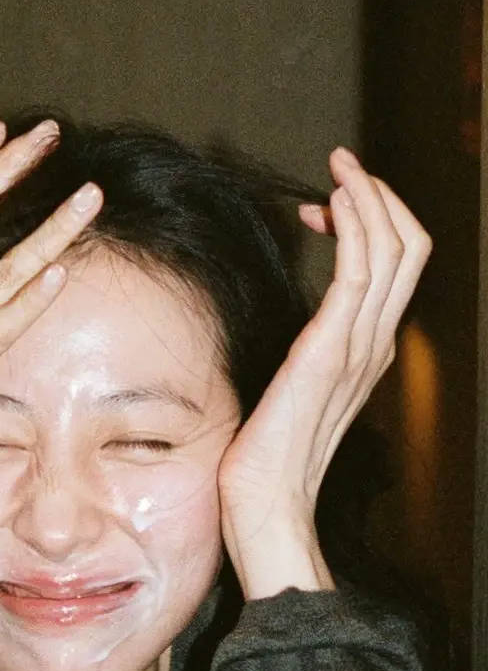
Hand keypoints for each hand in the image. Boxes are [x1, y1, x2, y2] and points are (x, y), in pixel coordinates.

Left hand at [216, 147, 431, 596]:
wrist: (265, 503)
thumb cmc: (262, 459)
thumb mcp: (288, 393)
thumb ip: (300, 358)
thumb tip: (284, 333)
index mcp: (366, 353)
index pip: (395, 268)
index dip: (371, 223)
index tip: (324, 208)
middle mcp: (374, 345)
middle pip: (409, 247)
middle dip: (379, 195)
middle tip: (341, 167)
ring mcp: (360, 347)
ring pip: (393, 248)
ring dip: (368, 195)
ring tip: (340, 166)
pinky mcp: (331, 350)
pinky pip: (359, 271)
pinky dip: (354, 225)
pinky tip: (329, 204)